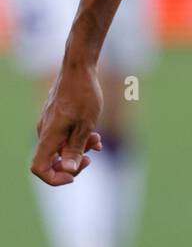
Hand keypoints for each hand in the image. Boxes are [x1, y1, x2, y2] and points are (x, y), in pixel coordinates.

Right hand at [31, 62, 103, 185]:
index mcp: (49, 136)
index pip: (39, 168)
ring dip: (80, 149)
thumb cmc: (83, 95)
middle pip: (52, 161)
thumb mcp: (85, 126)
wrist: (79, 68)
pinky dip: (78, 139)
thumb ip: (75, 149)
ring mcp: (49, 125)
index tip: (74, 175)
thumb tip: (69, 171)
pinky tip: (95, 135)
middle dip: (74, 162)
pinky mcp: (56, 118)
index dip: (54, 178)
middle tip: (91, 155)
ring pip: (61, 148)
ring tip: (97, 140)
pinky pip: (64, 136)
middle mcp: (44, 132)